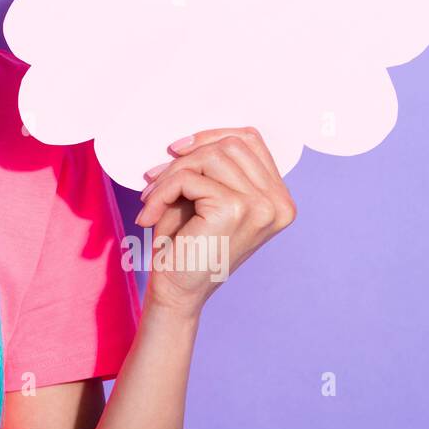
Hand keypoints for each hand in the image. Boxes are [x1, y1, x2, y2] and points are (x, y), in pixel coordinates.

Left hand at [136, 126, 296, 317]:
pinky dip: (161, 191)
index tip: (177, 151)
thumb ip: (212, 167)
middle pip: (229, 144)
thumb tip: (189, 139)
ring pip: (209, 156)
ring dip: (171, 174)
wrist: (178, 292)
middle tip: (155, 179)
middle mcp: (279, 203)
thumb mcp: (206, 197)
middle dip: (186, 157)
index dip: (210, 136)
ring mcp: (262, 206)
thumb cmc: (188, 244)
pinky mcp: (234, 210)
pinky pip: (189, 178)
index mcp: (279, 198)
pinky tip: (149, 214)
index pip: (251, 140)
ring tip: (152, 197)